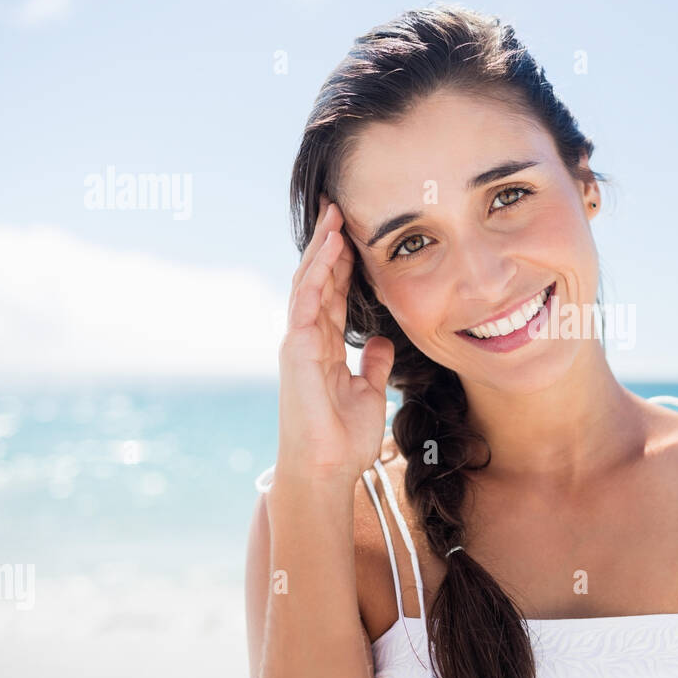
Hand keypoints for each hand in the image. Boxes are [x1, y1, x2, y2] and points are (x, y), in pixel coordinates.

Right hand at [276, 195, 393, 480]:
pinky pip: (306, 300)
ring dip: (322, 248)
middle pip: (318, 281)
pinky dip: (317, 271)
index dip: (344, 264)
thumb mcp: (368, 393)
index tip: (355, 234)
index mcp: (325, 347)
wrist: (327, 468)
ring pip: (309, 283)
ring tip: (334, 216)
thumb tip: (381, 342)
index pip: (334, 294)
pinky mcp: (296, 349)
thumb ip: (371, 365)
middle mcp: (308, 339)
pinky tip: (329, 247)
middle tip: (339, 208)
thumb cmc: (343, 439)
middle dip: (328, 245)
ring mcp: (299, 342)